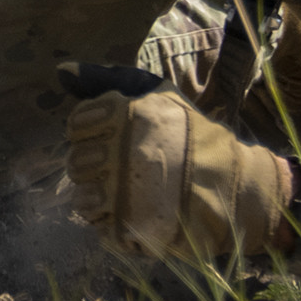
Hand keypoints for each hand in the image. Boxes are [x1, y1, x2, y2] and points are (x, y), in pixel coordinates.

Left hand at [59, 63, 289, 258]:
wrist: (237, 189)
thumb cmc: (193, 138)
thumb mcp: (158, 96)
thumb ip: (107, 80)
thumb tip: (63, 71)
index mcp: (127, 115)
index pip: (76, 125)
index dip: (91, 133)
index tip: (112, 139)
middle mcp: (124, 152)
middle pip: (76, 163)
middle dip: (95, 167)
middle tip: (124, 169)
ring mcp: (127, 194)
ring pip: (82, 200)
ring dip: (101, 200)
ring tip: (129, 195)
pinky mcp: (134, 229)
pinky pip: (100, 230)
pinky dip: (114, 226)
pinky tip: (137, 215)